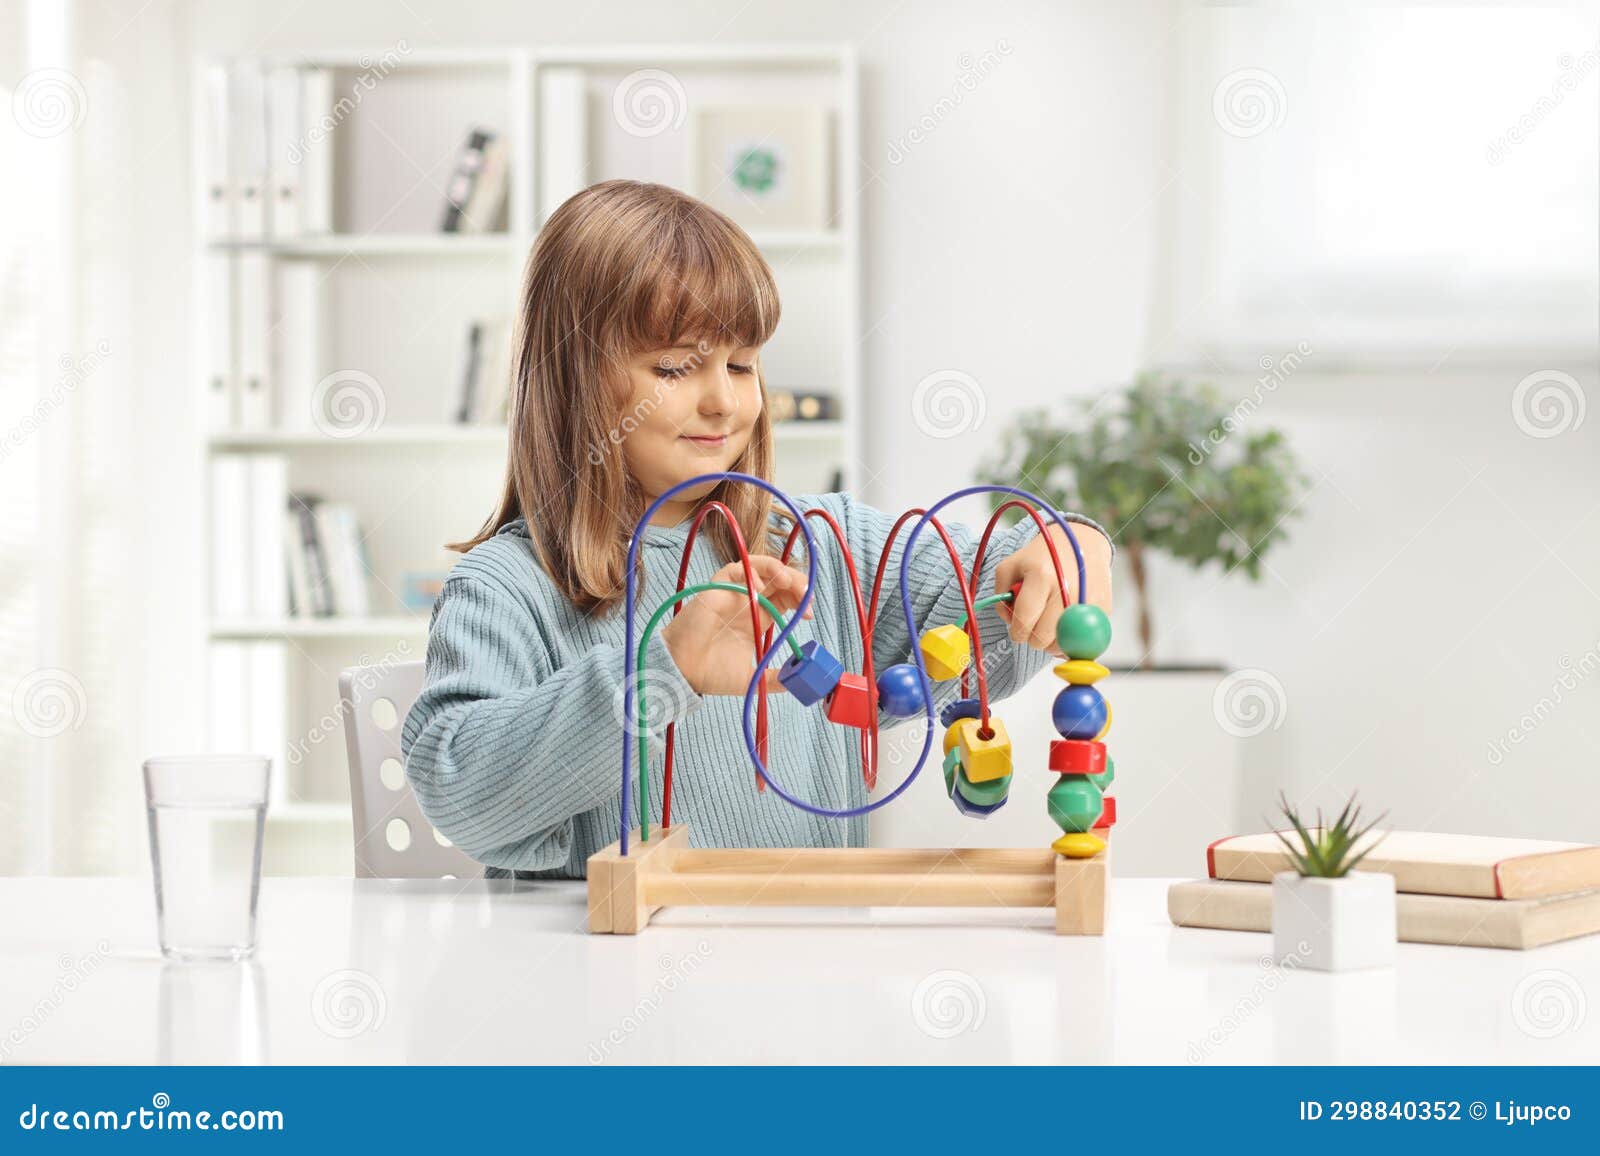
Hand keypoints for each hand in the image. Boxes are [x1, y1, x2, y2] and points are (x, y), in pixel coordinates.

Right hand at [661, 555, 811, 693]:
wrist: (683, 673)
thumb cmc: (711, 673)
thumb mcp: (752, 678)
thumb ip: (774, 678)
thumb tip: (796, 682)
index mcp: (759, 618)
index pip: (787, 597)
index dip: (801, 600)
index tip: (808, 615)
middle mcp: (748, 602)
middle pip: (780, 580)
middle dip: (797, 583)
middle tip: (805, 597)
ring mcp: (734, 593)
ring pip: (761, 567)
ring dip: (778, 570)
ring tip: (789, 582)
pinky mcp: (717, 588)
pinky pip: (734, 570)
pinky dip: (750, 571)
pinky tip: (760, 586)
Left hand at [993, 523, 1113, 655]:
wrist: (1084, 542)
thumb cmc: (1043, 556)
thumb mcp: (1012, 565)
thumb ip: (1001, 595)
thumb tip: (1009, 621)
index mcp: (1041, 576)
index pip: (1024, 620)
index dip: (1016, 632)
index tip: (1016, 631)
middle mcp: (1066, 589)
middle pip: (1043, 637)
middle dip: (1032, 639)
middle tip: (1033, 628)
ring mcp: (1087, 600)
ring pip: (1063, 644)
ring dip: (1052, 643)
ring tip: (1048, 627)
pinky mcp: (1103, 609)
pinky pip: (1084, 639)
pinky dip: (1072, 639)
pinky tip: (1065, 625)